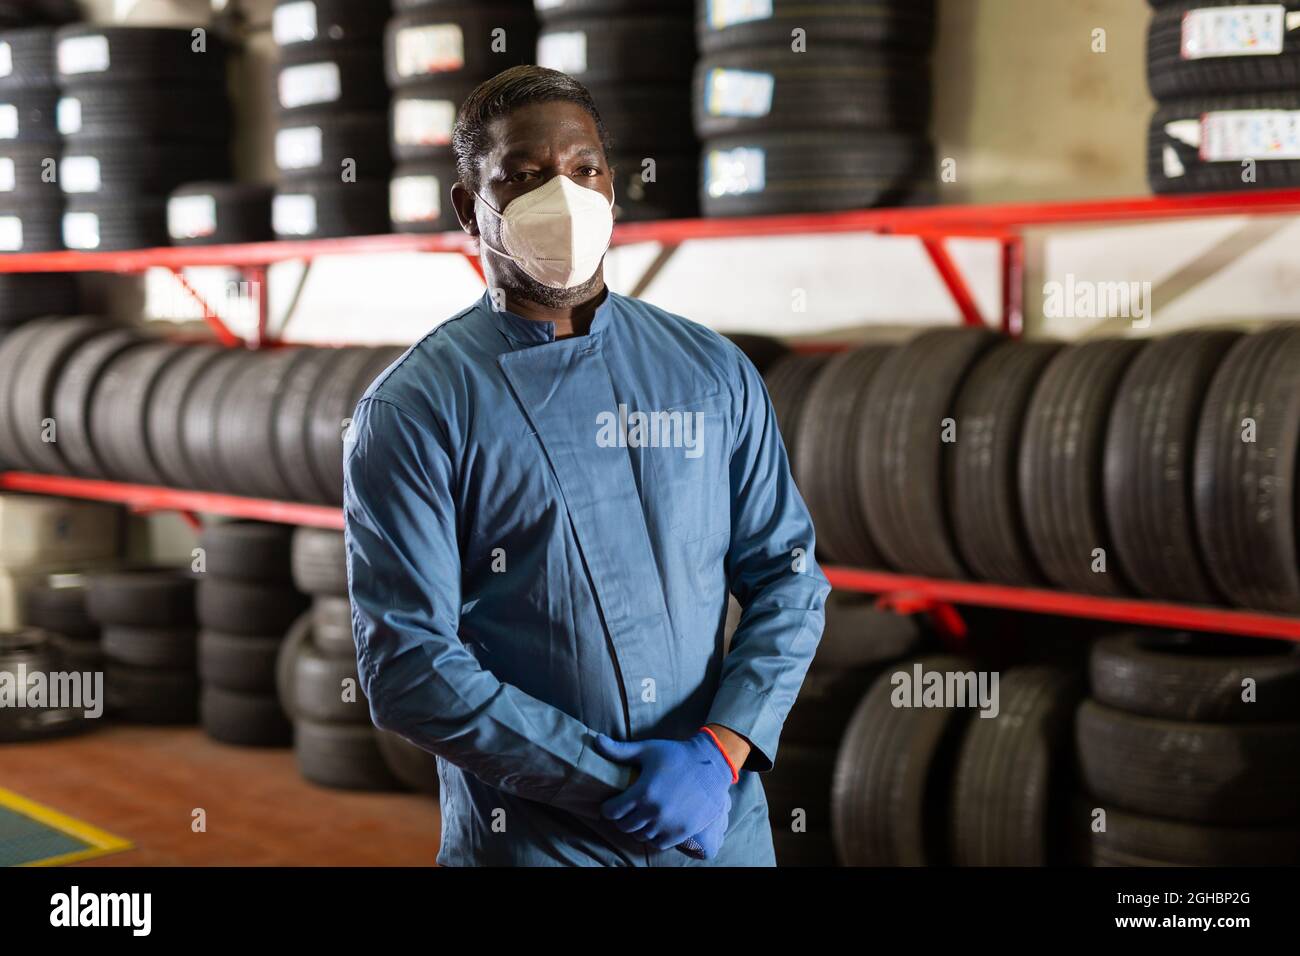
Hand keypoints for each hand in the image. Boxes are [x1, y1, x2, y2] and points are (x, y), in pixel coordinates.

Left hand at [594, 731, 733, 849]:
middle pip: (624, 826)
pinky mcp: (682, 831)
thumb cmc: (677, 755)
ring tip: (640, 817)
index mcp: (643, 792)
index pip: (612, 812)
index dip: (607, 808)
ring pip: (640, 836)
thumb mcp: (647, 749)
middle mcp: (654, 811)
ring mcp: (669, 824)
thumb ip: (619, 750)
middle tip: (624, 811)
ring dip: (637, 828)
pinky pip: (658, 843)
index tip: (610, 804)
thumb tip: (596, 741)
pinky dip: (653, 836)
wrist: (712, 766)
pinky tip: (654, 825)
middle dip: (620, 818)